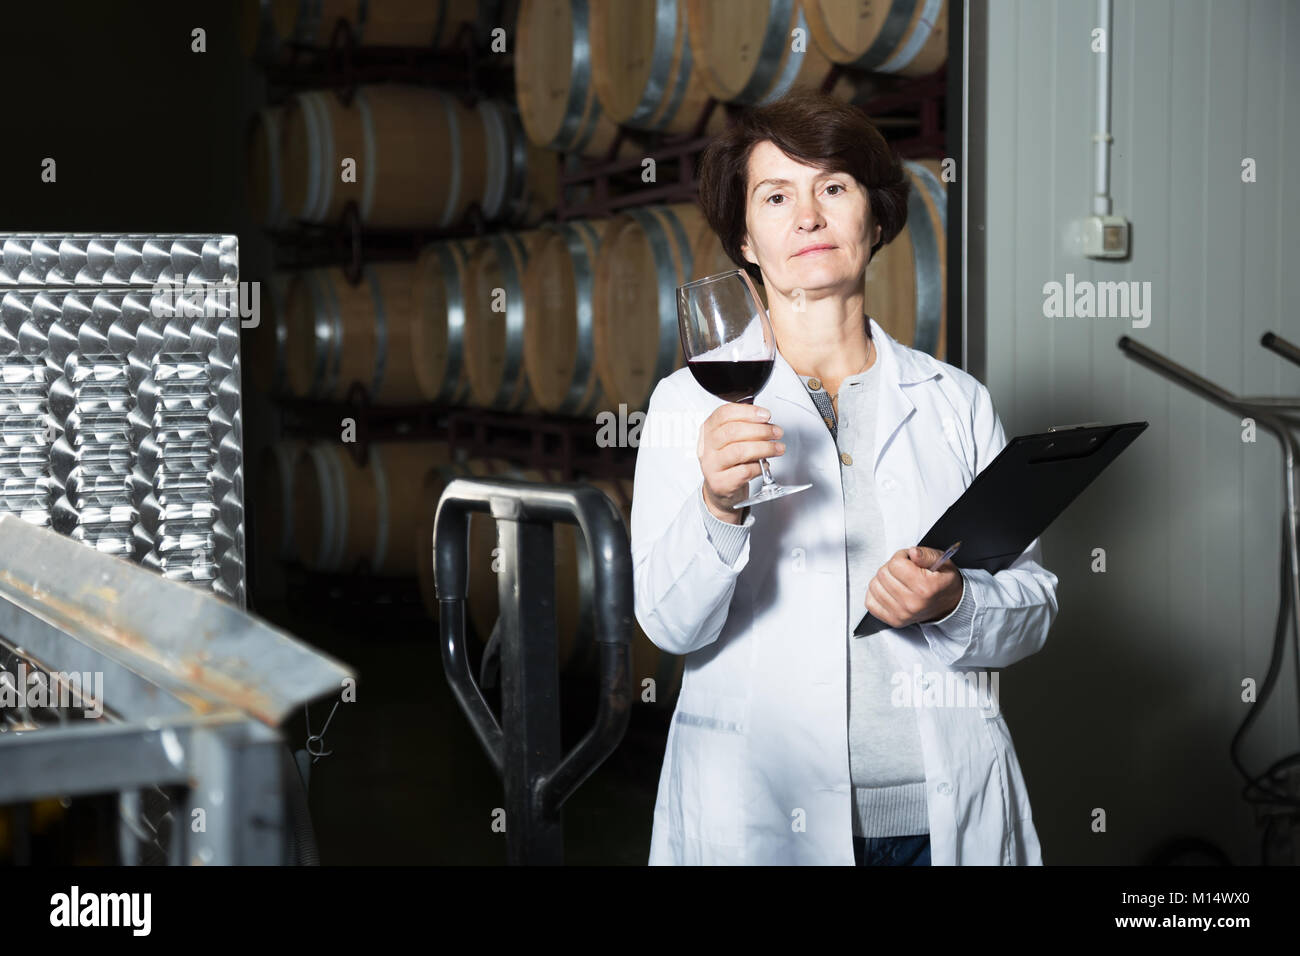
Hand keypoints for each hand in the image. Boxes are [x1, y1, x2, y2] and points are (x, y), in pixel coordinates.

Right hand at [698, 403, 784, 522]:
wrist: (720, 488)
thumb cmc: (729, 460)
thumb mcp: (731, 439)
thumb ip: (745, 426)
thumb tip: (765, 421)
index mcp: (708, 430)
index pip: (724, 414)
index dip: (747, 412)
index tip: (766, 415)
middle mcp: (706, 447)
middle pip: (732, 431)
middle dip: (760, 430)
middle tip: (776, 432)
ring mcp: (711, 466)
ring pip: (739, 451)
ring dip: (764, 448)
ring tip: (777, 448)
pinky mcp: (720, 483)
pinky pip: (744, 471)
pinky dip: (759, 466)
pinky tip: (765, 464)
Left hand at [864, 547, 962, 627]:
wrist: (948, 605)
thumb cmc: (942, 583)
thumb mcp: (942, 562)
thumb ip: (926, 555)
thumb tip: (912, 553)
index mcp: (925, 588)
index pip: (895, 564)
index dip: (901, 556)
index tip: (909, 560)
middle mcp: (912, 604)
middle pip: (883, 574)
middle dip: (892, 567)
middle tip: (904, 570)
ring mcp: (902, 614)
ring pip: (874, 586)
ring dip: (883, 579)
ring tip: (898, 580)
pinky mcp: (893, 620)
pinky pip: (870, 602)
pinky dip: (876, 593)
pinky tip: (889, 590)